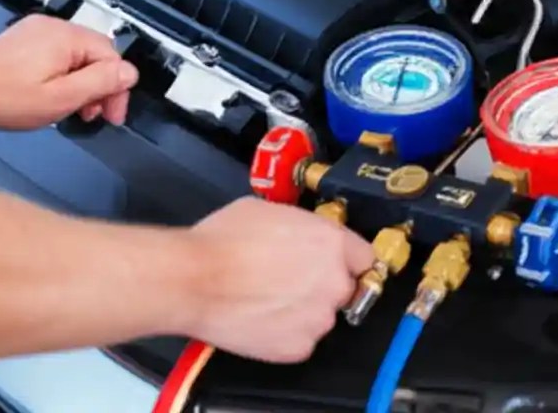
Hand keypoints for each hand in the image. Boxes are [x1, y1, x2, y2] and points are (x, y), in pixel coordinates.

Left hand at [0, 14, 138, 129]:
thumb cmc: (6, 97)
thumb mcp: (61, 97)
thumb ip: (99, 83)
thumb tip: (129, 73)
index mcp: (67, 37)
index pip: (111, 57)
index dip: (116, 89)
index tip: (111, 115)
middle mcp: (54, 26)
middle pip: (95, 54)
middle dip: (100, 86)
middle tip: (91, 115)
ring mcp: (37, 31)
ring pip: (77, 56)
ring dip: (82, 83)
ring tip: (71, 109)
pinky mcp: (24, 40)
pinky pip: (57, 54)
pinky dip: (63, 75)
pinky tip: (53, 95)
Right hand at [184, 197, 375, 362]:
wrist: (193, 279)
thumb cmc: (220, 242)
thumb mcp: (265, 210)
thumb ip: (297, 225)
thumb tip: (297, 233)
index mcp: (330, 242)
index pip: (364, 257)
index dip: (347, 260)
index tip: (339, 266)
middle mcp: (333, 281)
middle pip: (344, 288)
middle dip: (320, 286)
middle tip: (287, 281)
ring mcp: (318, 318)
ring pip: (320, 316)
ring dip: (302, 310)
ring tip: (265, 299)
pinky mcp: (298, 347)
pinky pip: (300, 340)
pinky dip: (283, 333)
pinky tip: (259, 317)